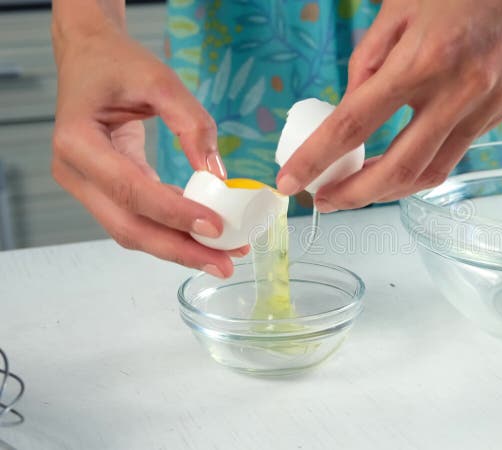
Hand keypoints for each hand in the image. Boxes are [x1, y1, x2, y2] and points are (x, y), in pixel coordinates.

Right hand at [51, 23, 245, 277]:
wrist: (89, 56)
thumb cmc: (117, 63)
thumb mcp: (160, 81)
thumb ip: (192, 124)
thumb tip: (218, 175)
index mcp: (78, 141)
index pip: (131, 190)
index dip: (174, 214)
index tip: (216, 227)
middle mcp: (74, 171)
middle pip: (128, 227)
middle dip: (180, 250)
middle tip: (225, 263)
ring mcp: (85, 185)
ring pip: (131, 231)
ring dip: (178, 247)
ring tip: (222, 256)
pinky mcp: (101, 189)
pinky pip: (137, 218)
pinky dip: (170, 230)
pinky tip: (204, 235)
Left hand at [277, 0, 501, 210]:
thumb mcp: (401, 6)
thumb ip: (369, 59)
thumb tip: (349, 105)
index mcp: (423, 59)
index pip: (355, 124)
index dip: (316, 160)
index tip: (290, 183)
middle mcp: (458, 92)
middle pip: (398, 169)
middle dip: (354, 196)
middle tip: (325, 200)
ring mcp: (486, 108)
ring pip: (432, 173)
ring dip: (389, 191)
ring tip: (359, 189)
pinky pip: (456, 151)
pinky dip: (422, 164)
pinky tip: (401, 158)